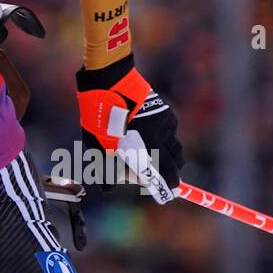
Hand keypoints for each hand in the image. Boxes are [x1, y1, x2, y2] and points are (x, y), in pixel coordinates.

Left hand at [75, 53, 184, 202]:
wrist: (109, 79)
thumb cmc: (99, 113)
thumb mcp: (97, 143)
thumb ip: (106, 167)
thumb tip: (108, 189)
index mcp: (145, 146)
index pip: (162, 174)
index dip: (165, 187)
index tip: (168, 194)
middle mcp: (160, 135)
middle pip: (174, 163)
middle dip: (170, 174)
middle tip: (164, 180)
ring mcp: (165, 123)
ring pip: (175, 148)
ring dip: (170, 157)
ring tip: (157, 160)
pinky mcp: (165, 111)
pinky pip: (171, 132)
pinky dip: (166, 139)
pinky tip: (152, 138)